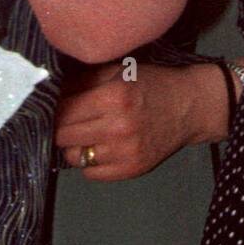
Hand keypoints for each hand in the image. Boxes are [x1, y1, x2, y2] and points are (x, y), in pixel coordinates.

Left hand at [54, 61, 222, 180]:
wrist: (192, 106)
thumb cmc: (155, 84)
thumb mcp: (121, 71)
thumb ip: (85, 80)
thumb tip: (51, 90)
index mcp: (113, 97)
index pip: (62, 110)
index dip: (56, 107)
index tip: (59, 105)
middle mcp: (116, 127)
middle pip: (62, 135)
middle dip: (62, 127)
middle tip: (72, 120)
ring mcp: (124, 152)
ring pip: (73, 157)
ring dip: (76, 145)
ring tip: (90, 134)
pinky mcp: (130, 170)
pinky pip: (90, 173)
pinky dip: (91, 162)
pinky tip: (104, 148)